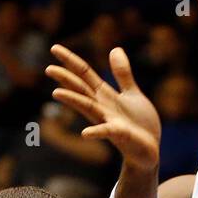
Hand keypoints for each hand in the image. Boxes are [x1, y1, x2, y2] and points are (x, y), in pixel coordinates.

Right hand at [46, 46, 160, 173]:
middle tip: (48, 69)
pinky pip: (108, 132)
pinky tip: (85, 134)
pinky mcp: (120, 135)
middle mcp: (102, 107)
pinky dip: (97, 132)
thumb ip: (122, 74)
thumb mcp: (131, 93)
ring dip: (73, 100)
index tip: (54, 47)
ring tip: (56, 93)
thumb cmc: (139, 124)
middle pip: (81, 89)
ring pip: (88, 108)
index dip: (70, 60)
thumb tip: (114, 48)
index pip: (84, 74)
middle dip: (66, 79)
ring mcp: (109, 121)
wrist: (149, 150)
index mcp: (104, 95)